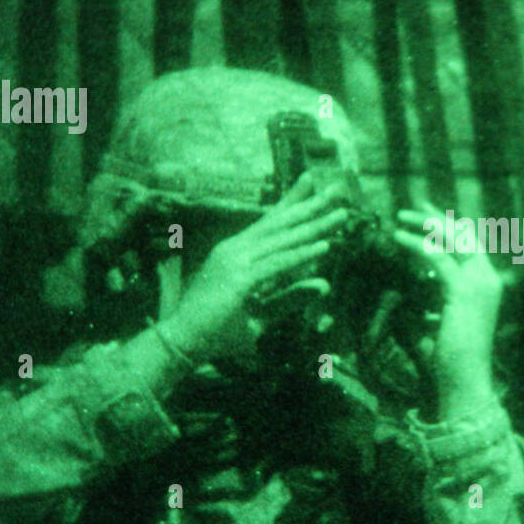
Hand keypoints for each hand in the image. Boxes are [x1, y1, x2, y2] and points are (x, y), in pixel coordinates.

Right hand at [160, 173, 349, 361]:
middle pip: (279, 223)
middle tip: (337, 190)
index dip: (292, 201)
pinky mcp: (239, 280)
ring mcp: (235, 262)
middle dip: (310, 206)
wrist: (182, 342)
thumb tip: (324, 285)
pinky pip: (277, 264)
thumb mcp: (262, 312)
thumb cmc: (217, 330)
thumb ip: (291, 298)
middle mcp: (235, 250)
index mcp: (236, 252)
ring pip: (283, 240)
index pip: (269, 221)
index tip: (311, 181)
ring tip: (341, 214)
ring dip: (314, 226)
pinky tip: (325, 247)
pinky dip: (302, 255)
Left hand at [393, 203, 503, 418]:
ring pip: (451, 239)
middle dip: (436, 218)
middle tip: (411, 206)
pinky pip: (437, 257)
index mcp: (488, 284)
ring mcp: (479, 283)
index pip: (470, 244)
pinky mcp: (462, 291)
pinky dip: (416, 244)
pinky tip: (396, 237)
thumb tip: (414, 291)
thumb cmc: (451, 358)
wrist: (465, 379)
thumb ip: (433, 302)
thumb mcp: (441, 321)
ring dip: (425, 224)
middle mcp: (488, 278)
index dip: (449, 226)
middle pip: (463, 235)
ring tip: (398, 217)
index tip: (426, 214)